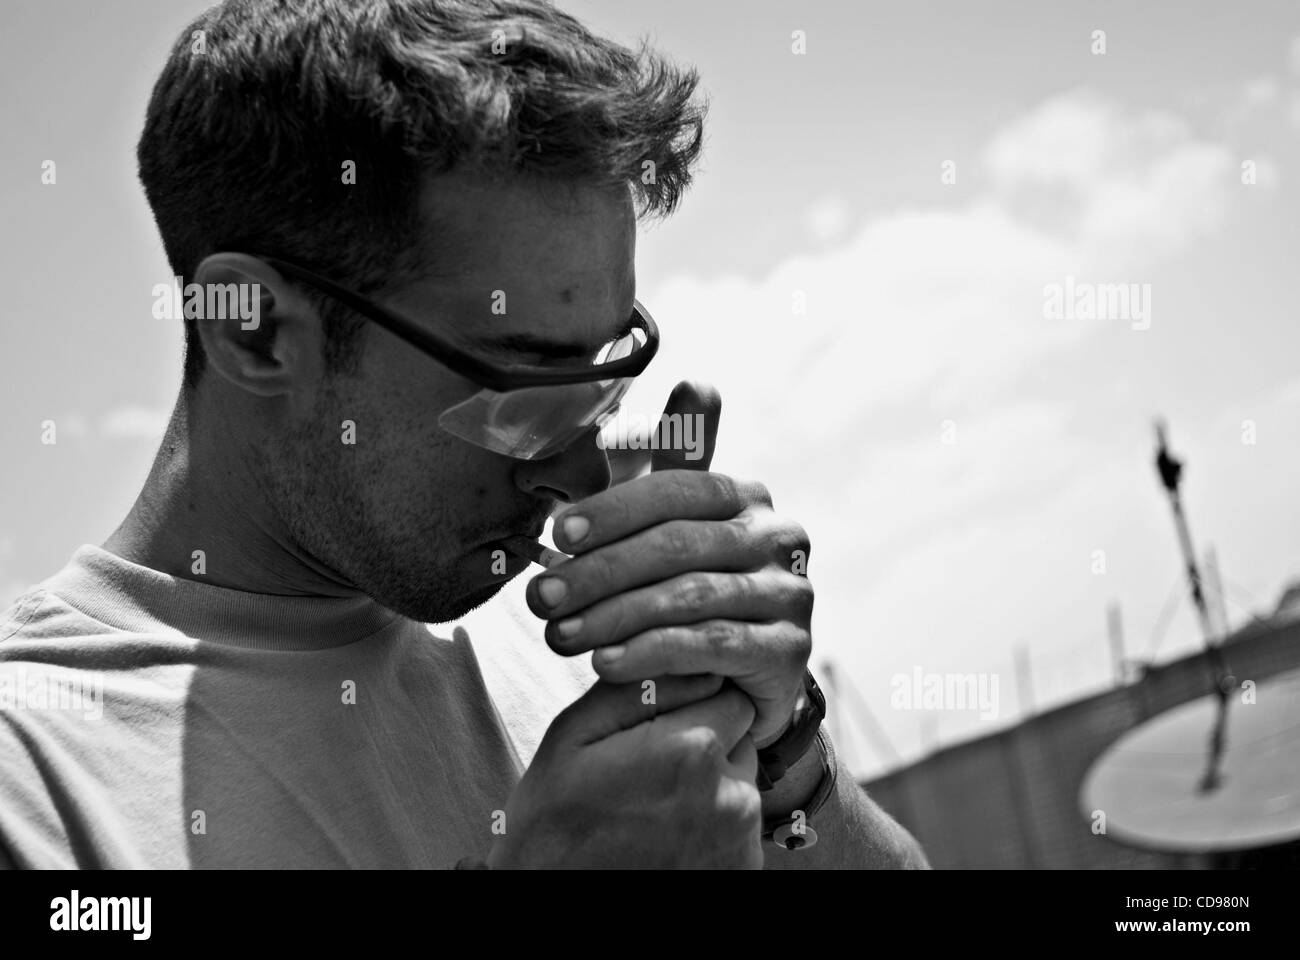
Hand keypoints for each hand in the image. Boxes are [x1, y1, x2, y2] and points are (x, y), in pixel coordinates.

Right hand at [486, 674, 762, 867]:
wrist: (554, 910)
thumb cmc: (553, 826)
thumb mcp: (571, 739)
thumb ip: (631, 686)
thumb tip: (675, 649)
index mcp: (690, 750)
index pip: (725, 690)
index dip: (690, 698)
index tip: (655, 720)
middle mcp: (731, 795)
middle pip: (739, 733)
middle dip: (704, 736)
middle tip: (648, 765)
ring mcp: (741, 839)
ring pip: (741, 778)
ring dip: (709, 781)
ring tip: (652, 805)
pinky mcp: (744, 870)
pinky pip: (739, 824)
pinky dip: (711, 823)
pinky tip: (665, 835)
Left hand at [526, 381, 812, 747]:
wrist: (741, 682)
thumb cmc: (691, 594)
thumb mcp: (671, 534)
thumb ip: (665, 470)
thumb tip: (689, 382)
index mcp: (746, 498)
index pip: (676, 489)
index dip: (613, 509)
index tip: (557, 534)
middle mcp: (778, 537)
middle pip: (677, 544)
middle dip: (599, 571)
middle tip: (542, 597)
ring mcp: (791, 593)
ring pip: (690, 596)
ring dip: (614, 616)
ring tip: (560, 634)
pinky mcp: (790, 649)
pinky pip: (712, 644)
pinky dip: (652, 652)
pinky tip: (605, 663)